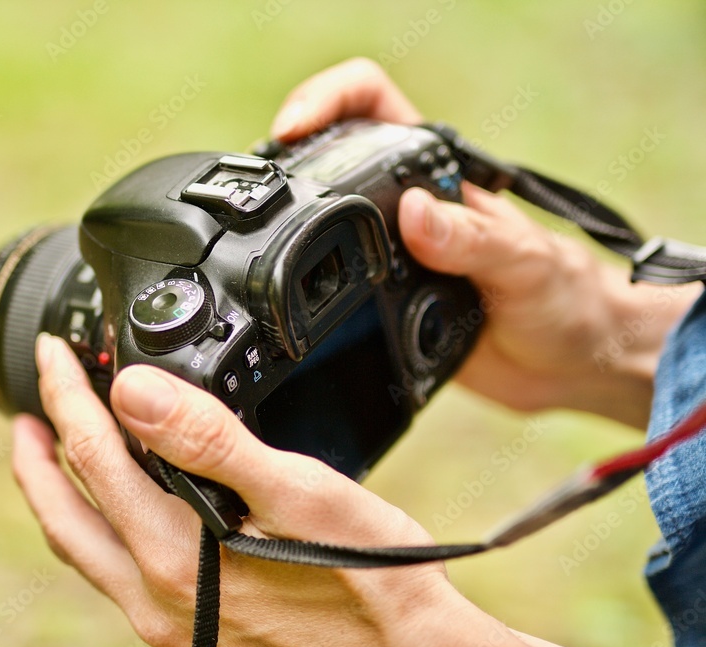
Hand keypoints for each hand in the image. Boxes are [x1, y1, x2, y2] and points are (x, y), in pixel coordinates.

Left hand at [13, 335, 611, 646]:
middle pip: (63, 515)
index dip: (64, 393)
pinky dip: (100, 532)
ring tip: (57, 458)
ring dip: (61, 497)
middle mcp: (155, 598)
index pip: (91, 455)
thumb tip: (132, 391)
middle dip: (35, 457)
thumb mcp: (298, 495)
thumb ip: (210, 441)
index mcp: (172, 554)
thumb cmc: (371, 583)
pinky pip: (117, 579)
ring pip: (85, 552)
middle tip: (25, 410)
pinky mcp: (190, 642)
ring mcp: (168, 628)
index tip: (51, 352)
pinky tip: (129, 516)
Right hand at [270, 58, 700, 428]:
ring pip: (315, 226)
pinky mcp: (376, 307)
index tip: (293, 130)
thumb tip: (415, 214)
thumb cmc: (564, 298)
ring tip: (257, 242)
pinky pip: (325, 294)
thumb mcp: (524, 264)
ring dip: (284, 226)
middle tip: (261, 191)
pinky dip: (299, 297)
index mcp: (436, 176)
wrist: (569, 364)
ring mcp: (385, 258)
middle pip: (324, 160)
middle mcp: (404, 210)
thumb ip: (473, 240)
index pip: (370, 105)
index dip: (325, 101)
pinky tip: (287, 308)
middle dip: (285, 163)